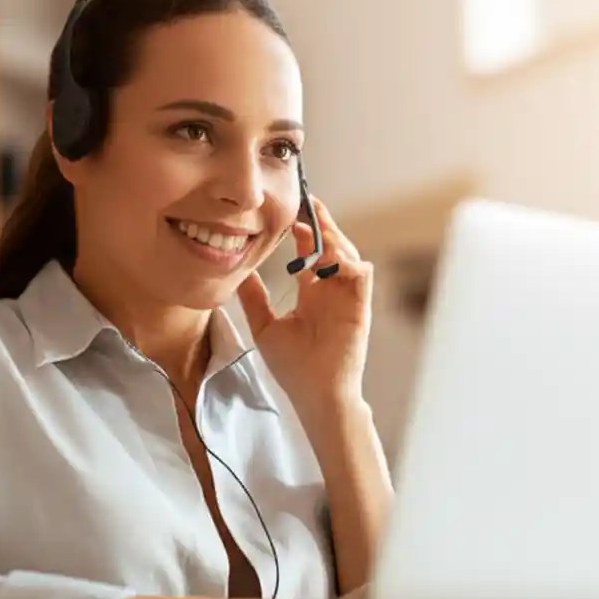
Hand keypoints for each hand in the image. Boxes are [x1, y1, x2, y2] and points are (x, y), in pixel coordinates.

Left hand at [236, 196, 372, 428]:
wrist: (315, 395)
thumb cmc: (294, 367)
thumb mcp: (265, 326)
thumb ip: (254, 298)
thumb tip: (237, 271)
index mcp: (312, 294)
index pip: (310, 253)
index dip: (301, 231)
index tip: (286, 215)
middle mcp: (331, 291)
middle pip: (331, 246)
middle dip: (320, 224)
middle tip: (306, 204)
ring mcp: (347, 298)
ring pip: (348, 254)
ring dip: (333, 238)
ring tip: (316, 224)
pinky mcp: (359, 307)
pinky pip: (361, 275)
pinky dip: (348, 261)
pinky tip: (329, 256)